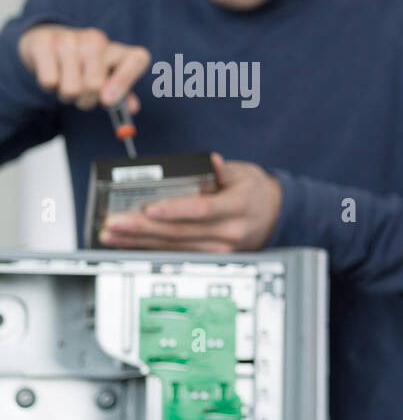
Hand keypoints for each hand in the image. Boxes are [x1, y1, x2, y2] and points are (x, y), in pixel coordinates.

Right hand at [17, 23, 147, 111]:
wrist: (52, 43)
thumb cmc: (87, 68)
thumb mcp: (108, 81)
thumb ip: (122, 97)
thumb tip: (132, 108)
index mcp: (120, 50)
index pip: (137, 60)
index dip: (124, 82)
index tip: (108, 102)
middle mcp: (97, 39)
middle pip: (95, 85)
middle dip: (88, 101)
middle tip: (84, 98)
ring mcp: (70, 38)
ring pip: (71, 88)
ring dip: (68, 96)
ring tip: (68, 85)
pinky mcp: (44, 41)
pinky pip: (49, 80)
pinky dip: (50, 87)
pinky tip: (53, 74)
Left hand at [100, 153, 281, 251]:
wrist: (275, 216)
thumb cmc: (254, 192)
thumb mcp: (243, 173)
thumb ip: (221, 169)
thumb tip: (210, 161)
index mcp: (239, 206)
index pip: (203, 209)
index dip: (174, 210)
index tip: (148, 209)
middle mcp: (230, 231)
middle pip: (181, 231)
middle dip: (143, 228)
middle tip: (114, 222)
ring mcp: (222, 249)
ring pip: (175, 246)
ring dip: (139, 241)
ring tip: (111, 234)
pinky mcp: (212, 258)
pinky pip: (178, 253)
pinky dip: (150, 248)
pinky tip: (129, 244)